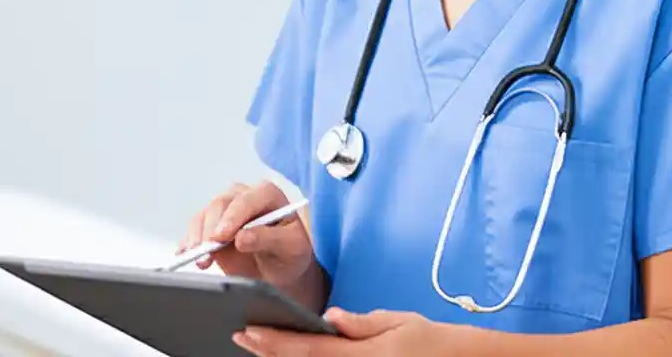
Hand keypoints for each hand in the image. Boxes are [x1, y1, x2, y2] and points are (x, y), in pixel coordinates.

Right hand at [178, 181, 324, 309]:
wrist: (281, 267)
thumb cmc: (290, 252)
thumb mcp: (290, 247)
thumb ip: (269, 239)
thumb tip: (242, 237)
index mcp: (267, 194)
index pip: (246, 200)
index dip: (232, 217)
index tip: (222, 236)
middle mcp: (244, 197)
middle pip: (220, 204)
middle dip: (211, 229)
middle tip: (206, 251)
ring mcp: (226, 210)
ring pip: (204, 215)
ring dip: (197, 237)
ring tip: (199, 259)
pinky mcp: (212, 226)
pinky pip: (195, 229)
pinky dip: (188, 241)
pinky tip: (186, 253)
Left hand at [233, 308, 451, 355]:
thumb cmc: (431, 343)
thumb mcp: (398, 324)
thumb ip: (361, 324)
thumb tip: (329, 318)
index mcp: (363, 356)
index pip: (310, 349)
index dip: (276, 341)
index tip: (249, 330)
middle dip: (268, 352)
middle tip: (240, 336)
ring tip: (256, 346)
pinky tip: (285, 355)